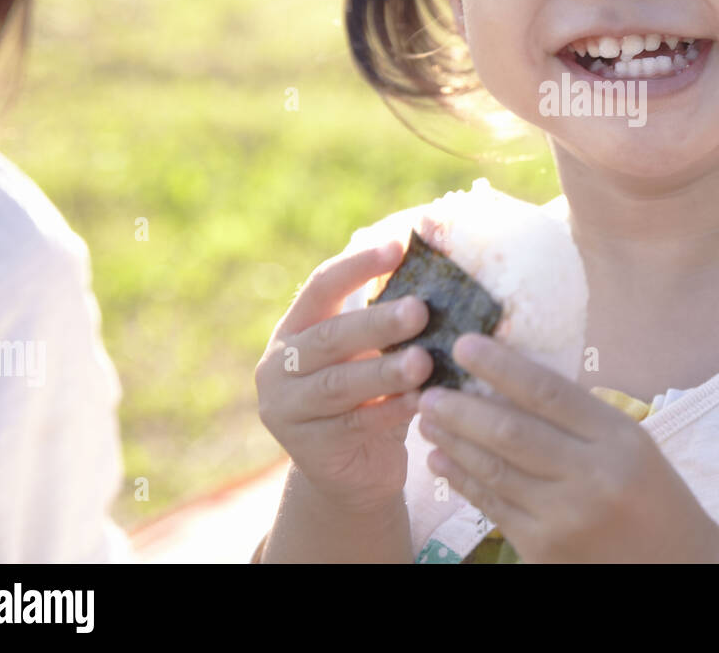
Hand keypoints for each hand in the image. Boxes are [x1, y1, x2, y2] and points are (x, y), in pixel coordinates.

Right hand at [255, 243, 433, 514]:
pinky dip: (390, 411)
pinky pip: (354, 424)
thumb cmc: (369, 396)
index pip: (321, 286)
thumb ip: (387, 321)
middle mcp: (280, 365)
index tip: (398, 246)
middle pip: (330, 337)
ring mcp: (287, 408)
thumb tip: (439, 271)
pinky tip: (421, 402)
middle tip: (420, 310)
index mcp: (296, 328)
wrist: (350, 473)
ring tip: (423, 362)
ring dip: (384, 371)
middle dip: (377, 323)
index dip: (357, 266)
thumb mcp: (369, 354)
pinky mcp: (307, 448)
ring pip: (340, 383)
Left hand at [416, 333, 718, 561]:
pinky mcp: (544, 549)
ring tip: (427, 418)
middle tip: (428, 388)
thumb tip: (509, 374)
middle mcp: (591, 476)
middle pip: (511, 432)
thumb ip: (578, 414)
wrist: (678, 565)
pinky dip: (461, 480)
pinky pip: (492, 506)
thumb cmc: (651, 492)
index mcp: (618, 436)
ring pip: (493, 470)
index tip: (464, 345)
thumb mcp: (631, 441)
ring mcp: (565, 517)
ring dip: (453, 441)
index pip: (548, 392)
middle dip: (461, 407)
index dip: (501, 366)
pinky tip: (440, 460)